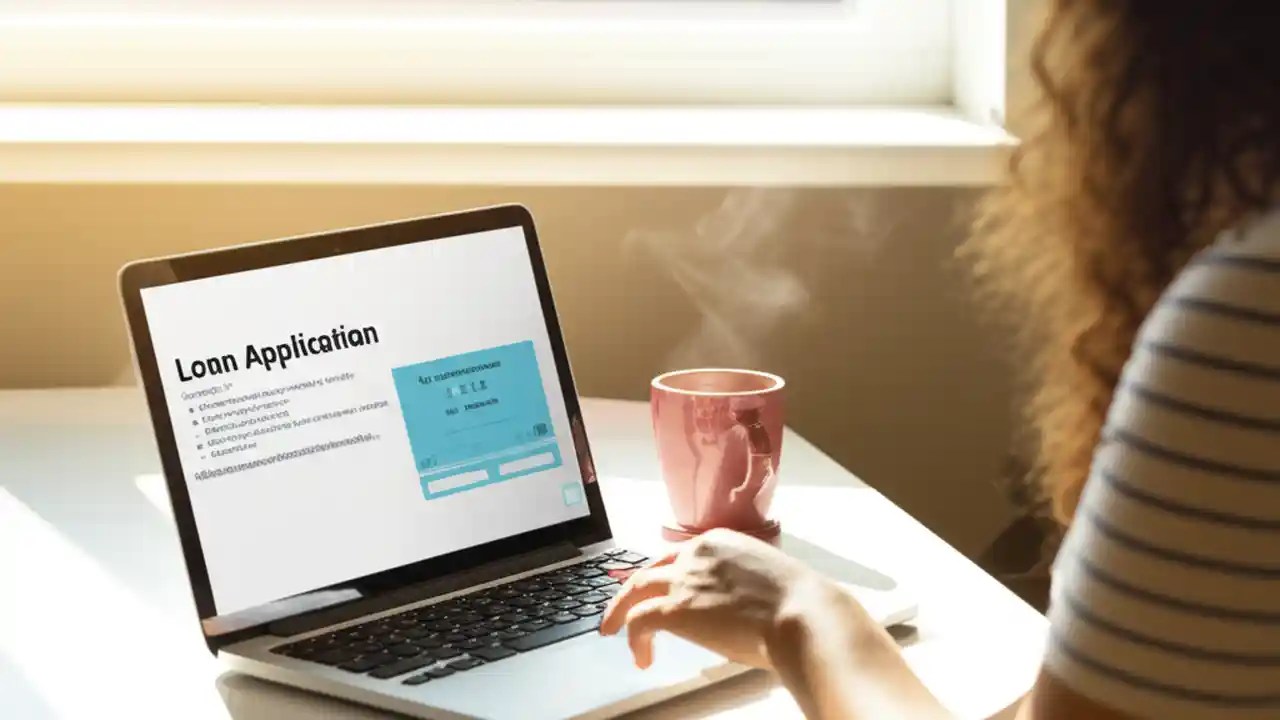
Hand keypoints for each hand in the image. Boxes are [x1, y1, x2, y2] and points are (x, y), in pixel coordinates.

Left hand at [599, 528, 837, 669]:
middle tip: (622, 608)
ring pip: (636, 590)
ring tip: (612, 631)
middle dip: (633, 590)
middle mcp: (696, 553)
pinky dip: (634, 639)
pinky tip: (641, 657)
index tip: (660, 590)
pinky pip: (640, 621)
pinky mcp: (676, 608)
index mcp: (719, 542)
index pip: (680, 556)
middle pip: (651, 569)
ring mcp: (683, 579)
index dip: (665, 575)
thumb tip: (734, 607)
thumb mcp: (766, 577)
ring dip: (621, 612)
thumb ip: (740, 584)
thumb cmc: (799, 604)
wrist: (802, 614)